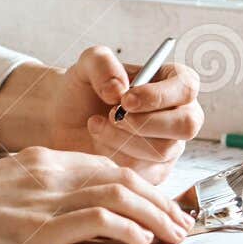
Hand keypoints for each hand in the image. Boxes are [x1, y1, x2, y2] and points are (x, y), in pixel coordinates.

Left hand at [0, 47, 203, 183]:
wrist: (55, 119)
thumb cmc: (76, 87)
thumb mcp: (84, 64)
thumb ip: (101, 63)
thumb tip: (119, 84)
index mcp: (171, 82)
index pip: (187, 86)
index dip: (161, 94)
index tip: (127, 97)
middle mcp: (175, 117)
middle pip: (186, 124)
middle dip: (148, 123)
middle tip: (112, 119)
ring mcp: (164, 149)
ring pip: (164, 153)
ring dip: (126, 142)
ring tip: (93, 129)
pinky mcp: (147, 177)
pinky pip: (147, 180)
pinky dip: (120, 166)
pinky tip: (94, 153)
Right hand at [0, 147, 195, 243]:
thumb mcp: (2, 192)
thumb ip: (38, 197)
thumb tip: (72, 220)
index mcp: (39, 161)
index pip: (105, 167)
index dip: (142, 186)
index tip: (162, 207)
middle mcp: (48, 172)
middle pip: (122, 177)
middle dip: (160, 201)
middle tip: (182, 225)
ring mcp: (44, 198)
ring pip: (119, 194)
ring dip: (155, 215)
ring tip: (174, 236)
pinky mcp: (38, 228)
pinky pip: (97, 220)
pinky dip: (126, 228)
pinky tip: (140, 241)